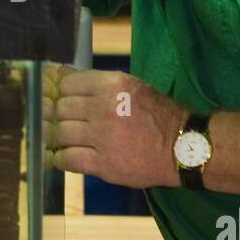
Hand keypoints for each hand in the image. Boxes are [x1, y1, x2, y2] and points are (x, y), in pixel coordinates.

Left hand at [43, 67, 187, 188]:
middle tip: (65, 124)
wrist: (181, 147)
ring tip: (67, 141)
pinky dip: (61, 159)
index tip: (64, 103)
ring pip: (60, 133)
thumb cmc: (156, 115)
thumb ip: (96, 83)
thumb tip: (58, 76)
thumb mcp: (130, 87)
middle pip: (61, 109)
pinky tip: (66, 158)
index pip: (67, 84)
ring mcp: (103, 136)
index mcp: (112, 84)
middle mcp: (105, 107)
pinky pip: (67, 159)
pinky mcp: (104, 163)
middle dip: (59, 117)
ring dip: (60, 138)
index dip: (62, 94)